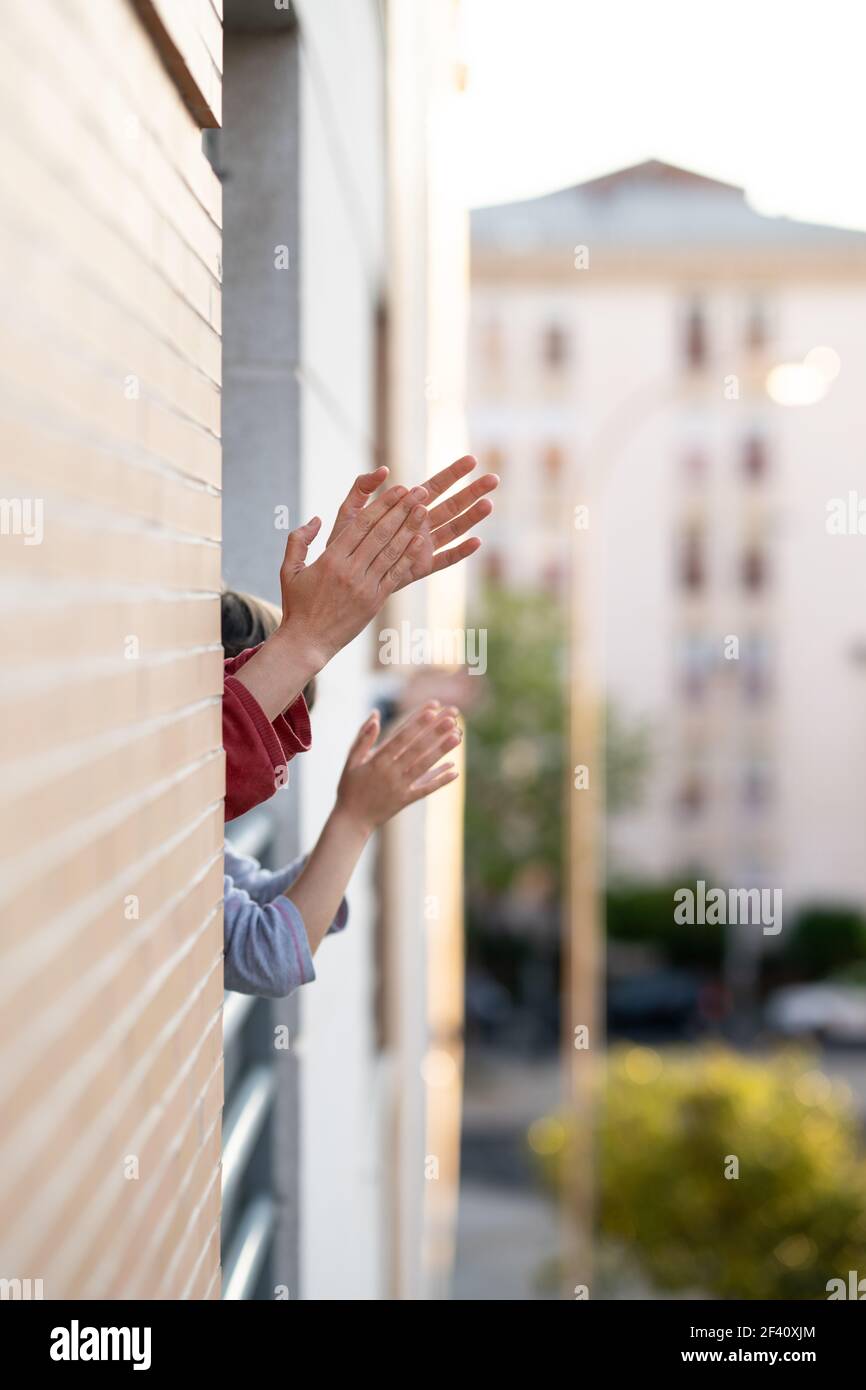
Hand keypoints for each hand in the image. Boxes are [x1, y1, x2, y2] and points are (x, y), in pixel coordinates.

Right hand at [232, 486, 429, 720]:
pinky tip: (422, 541)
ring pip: (392, 551)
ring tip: (424, 509)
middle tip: (419, 491)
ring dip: (411, 528)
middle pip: (381, 533)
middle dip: (402, 509)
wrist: (308, 642)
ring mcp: (365, 587)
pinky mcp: (375, 601)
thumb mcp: (288, 570)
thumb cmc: (297, 605)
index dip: (382, 504)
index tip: (396, 488)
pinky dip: (409, 557)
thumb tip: (316, 520)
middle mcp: (350, 570)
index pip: (361, 524)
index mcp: (330, 559)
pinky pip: (396, 574)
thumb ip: (298, 541)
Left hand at [328, 456, 498, 587]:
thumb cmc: (345, 540)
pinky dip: (460, 552)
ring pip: (453, 529)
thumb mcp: (350, 511)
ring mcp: (423, 546)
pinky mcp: (421, 567)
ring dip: (471, 518)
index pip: (435, 486)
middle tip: (494, 479)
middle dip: (472, 492)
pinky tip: (476, 542)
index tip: (472, 460)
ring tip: (489, 504)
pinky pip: (444, 560)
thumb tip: (384, 470)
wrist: (341, 575)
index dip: (453, 473)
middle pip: (452, 505)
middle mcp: (420, 525)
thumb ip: (362, 487)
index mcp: (406, 507)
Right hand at [335, 701, 461, 833]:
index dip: (417, 723)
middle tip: (453, 717)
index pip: (401, 737)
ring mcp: (399, 787)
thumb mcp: (351, 760)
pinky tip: (455, 770)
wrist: (351, 820)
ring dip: (441, 751)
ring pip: (424, 766)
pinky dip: (440, 781)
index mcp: (376, 760)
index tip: (432, 709)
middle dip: (435, 732)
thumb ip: (363, 737)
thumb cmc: (350, 786)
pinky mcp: (405, 800)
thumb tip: (376, 715)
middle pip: (416, 749)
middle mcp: (390, 772)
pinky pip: (425, 789)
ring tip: (458, 736)